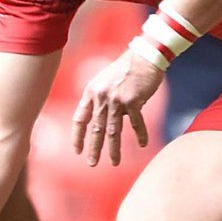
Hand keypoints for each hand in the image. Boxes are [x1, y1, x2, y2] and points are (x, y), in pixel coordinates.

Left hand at [70, 48, 162, 166]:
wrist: (144, 57)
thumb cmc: (125, 69)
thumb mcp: (104, 81)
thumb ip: (100, 100)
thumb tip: (102, 121)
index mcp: (91, 92)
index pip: (80, 119)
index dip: (78, 136)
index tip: (77, 150)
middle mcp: (101, 97)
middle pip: (96, 129)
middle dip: (94, 149)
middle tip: (92, 163)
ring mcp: (117, 100)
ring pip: (113, 130)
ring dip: (114, 149)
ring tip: (114, 162)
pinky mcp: (133, 101)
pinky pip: (136, 123)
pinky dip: (140, 135)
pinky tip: (142, 144)